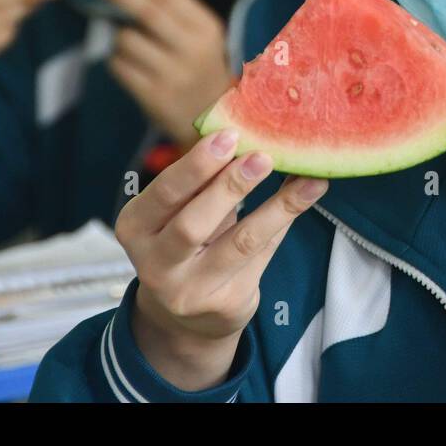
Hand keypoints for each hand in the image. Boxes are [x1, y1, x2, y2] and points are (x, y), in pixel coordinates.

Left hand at [90, 0, 230, 145]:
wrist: (213, 119)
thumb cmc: (199, 67)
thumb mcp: (200, 36)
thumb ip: (173, 10)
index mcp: (206, 28)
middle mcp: (193, 49)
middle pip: (146, 11)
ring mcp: (174, 74)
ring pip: (127, 40)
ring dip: (117, 37)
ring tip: (129, 45)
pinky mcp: (155, 96)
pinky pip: (119, 66)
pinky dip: (116, 61)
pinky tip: (129, 66)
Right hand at [120, 129, 327, 390]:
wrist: (188, 316)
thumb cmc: (187, 243)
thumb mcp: (180, 211)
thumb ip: (203, 180)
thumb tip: (248, 129)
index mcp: (136, 227)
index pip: (164, 194)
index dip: (196, 165)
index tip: (229, 135)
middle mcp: (155, 264)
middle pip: (192, 225)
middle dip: (229, 187)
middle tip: (262, 156)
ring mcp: (190, 290)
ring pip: (238, 244)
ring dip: (274, 207)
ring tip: (304, 177)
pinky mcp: (226, 303)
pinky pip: (263, 255)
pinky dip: (287, 220)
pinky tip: (309, 193)